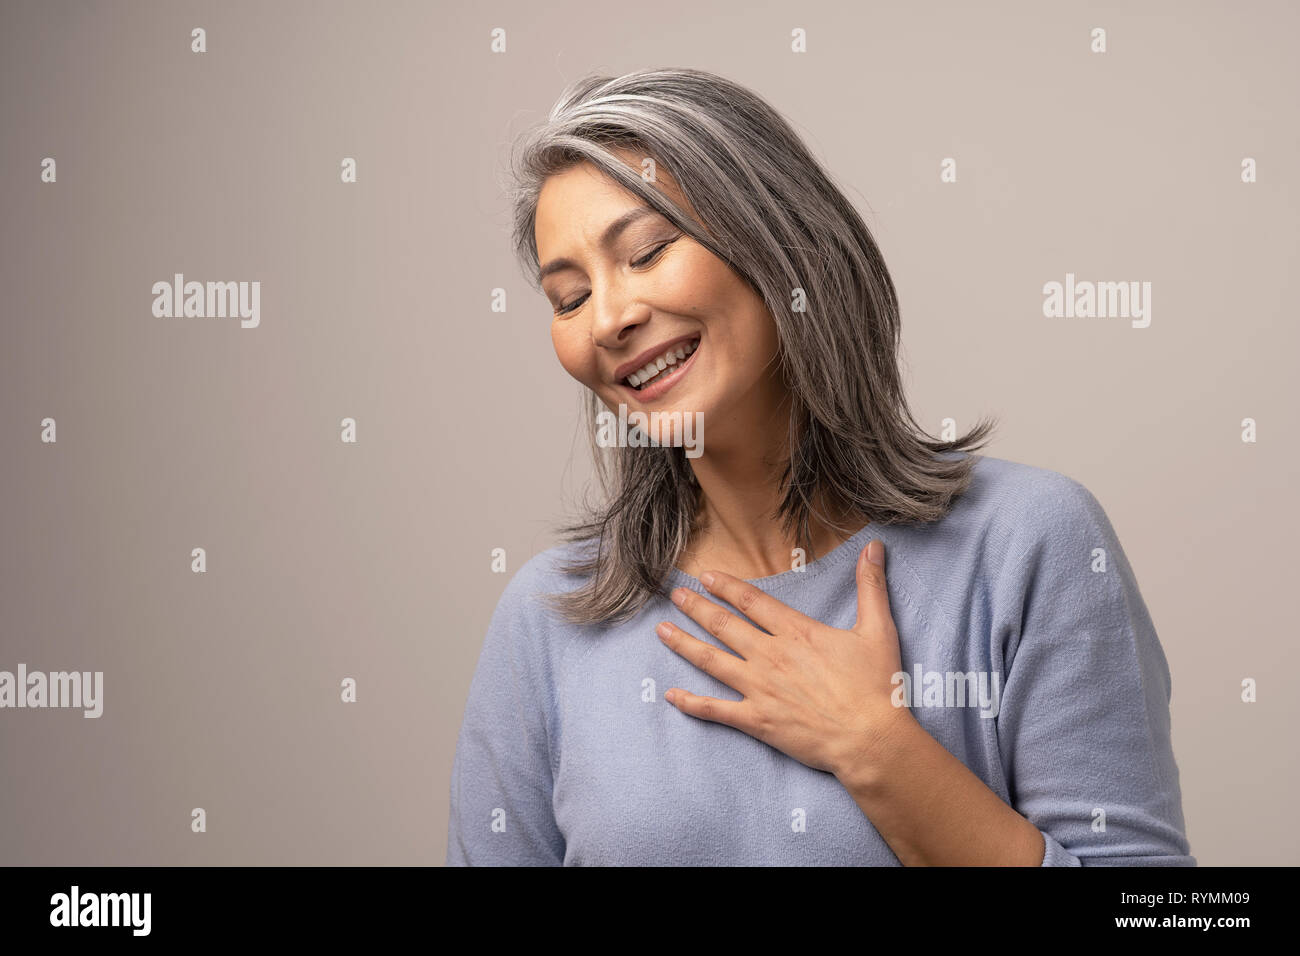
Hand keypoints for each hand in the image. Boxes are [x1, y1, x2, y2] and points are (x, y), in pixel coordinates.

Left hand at [658, 538, 915, 780]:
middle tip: (675, 595)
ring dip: (684, 644)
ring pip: (711, 661)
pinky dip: (691, 703)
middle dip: (696, 608)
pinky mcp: (756, 720)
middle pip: (724, 625)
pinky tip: (671, 695)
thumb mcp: (878, 629)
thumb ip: (870, 585)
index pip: (752, 601)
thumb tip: (875, 546)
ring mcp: (759, 688)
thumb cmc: (875, 687)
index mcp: (796, 632)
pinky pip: (715, 710)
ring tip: (661, 630)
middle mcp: (770, 656)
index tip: (706, 577)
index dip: (727, 587)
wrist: (869, 739)